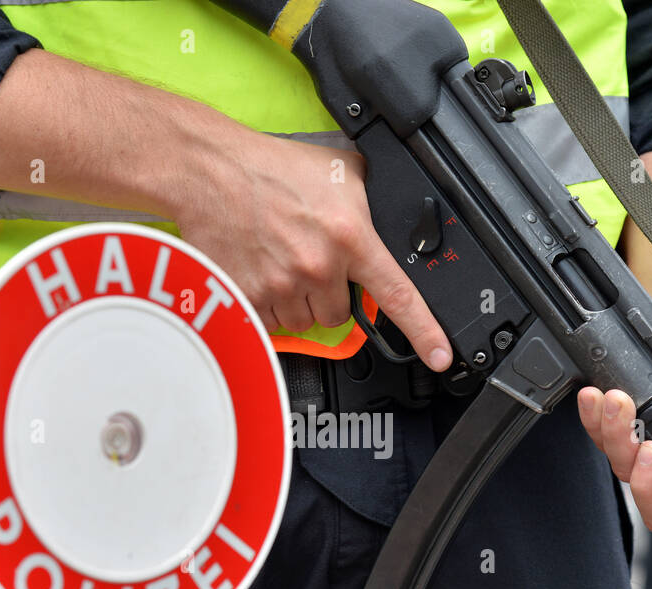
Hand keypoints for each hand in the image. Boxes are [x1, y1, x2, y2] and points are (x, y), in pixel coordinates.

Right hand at [175, 133, 452, 370]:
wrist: (211, 171)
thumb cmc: (270, 168)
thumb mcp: (339, 172)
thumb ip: (369, 201)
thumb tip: (389, 216)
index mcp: (349, 236)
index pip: (397, 295)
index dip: (424, 331)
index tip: (440, 356)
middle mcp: (318, 266)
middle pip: (340, 313)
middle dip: (329, 294)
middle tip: (311, 262)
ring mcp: (282, 285)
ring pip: (306, 321)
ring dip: (299, 302)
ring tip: (283, 262)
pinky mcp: (250, 297)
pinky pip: (272, 323)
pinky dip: (269, 306)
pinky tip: (263, 272)